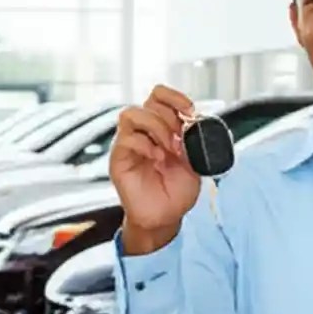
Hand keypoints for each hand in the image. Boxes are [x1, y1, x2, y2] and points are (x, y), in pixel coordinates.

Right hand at [110, 84, 200, 253]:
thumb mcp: (194, 162)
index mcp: (161, 127)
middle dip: (170, 118)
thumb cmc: (176, 191)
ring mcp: (129, 144)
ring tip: (169, 148)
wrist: (165, 217)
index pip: (159, 96)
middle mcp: (143, 132)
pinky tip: (157, 158)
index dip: (174, 97)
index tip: (190, 110)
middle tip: (181, 139)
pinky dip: (145, 145)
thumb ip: (192, 141)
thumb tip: (194, 124)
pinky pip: (126, 139)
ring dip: (155, 127)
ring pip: (131, 114)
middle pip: (148, 102)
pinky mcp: (119, 159)